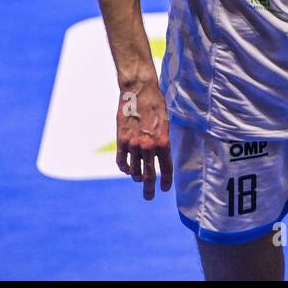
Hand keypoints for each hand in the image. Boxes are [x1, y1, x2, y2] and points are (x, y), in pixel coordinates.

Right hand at [116, 80, 172, 200]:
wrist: (139, 90)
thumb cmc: (155, 105)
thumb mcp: (165, 123)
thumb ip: (162, 142)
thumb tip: (160, 157)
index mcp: (163, 141)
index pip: (166, 168)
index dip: (166, 181)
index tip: (164, 189)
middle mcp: (148, 146)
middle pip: (149, 175)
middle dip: (149, 189)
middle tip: (149, 197)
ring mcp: (133, 144)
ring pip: (134, 170)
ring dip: (137, 177)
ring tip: (139, 179)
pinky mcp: (121, 140)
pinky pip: (122, 161)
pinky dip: (125, 168)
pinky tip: (128, 169)